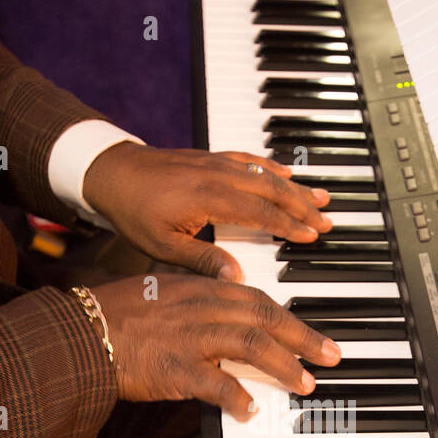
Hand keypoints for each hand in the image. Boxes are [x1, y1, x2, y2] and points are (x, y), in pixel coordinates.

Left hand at [81, 143, 332, 280]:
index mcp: (210, 198)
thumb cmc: (133, 211)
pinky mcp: (210, 158)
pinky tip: (285, 172)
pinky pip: (249, 159)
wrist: (109, 172)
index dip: (289, 225)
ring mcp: (216, 163)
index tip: (312, 236)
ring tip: (320, 197)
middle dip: (302, 206)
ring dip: (294, 186)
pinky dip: (271, 167)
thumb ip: (202, 261)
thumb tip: (238, 279)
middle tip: (327, 220)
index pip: (261, 212)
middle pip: (272, 190)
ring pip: (265, 173)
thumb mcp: (163, 246)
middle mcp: (218, 175)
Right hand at [91, 274, 340, 419]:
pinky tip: (251, 411)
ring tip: (304, 384)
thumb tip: (232, 310)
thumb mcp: (165, 291)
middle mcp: (202, 308)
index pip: (259, 299)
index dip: (292, 318)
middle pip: (266, 319)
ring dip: (283, 366)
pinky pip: (216, 384)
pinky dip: (237, 397)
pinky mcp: (176, 368)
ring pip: (251, 346)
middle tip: (331, 358)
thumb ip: (201, 299)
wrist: (81, 332)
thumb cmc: (118, 314)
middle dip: (304, 339)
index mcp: (202, 288)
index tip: (316, 336)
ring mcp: (190, 338)